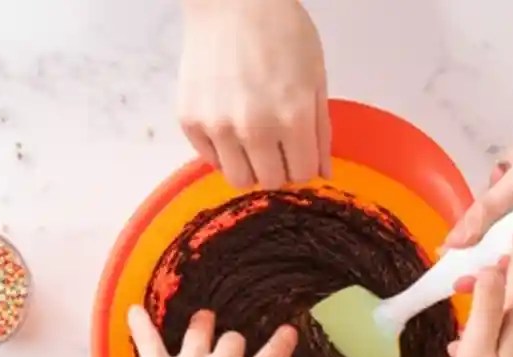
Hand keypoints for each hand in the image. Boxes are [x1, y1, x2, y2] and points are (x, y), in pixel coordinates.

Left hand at [117, 306, 296, 356]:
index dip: (281, 343)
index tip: (287, 331)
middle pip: (233, 339)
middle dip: (232, 344)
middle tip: (227, 351)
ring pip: (199, 329)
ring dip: (201, 324)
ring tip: (202, 320)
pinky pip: (148, 340)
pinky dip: (140, 324)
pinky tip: (134, 311)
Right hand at [178, 0, 330, 188]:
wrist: (231, 2)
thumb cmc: (281, 32)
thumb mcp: (315, 77)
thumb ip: (320, 130)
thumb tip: (322, 173)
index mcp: (292, 118)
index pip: (301, 174)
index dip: (303, 165)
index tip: (298, 151)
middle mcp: (254, 128)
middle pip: (269, 181)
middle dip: (278, 168)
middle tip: (276, 143)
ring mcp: (218, 126)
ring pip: (237, 179)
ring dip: (249, 166)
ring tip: (251, 138)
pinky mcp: (190, 121)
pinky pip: (210, 160)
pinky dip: (222, 151)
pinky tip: (229, 123)